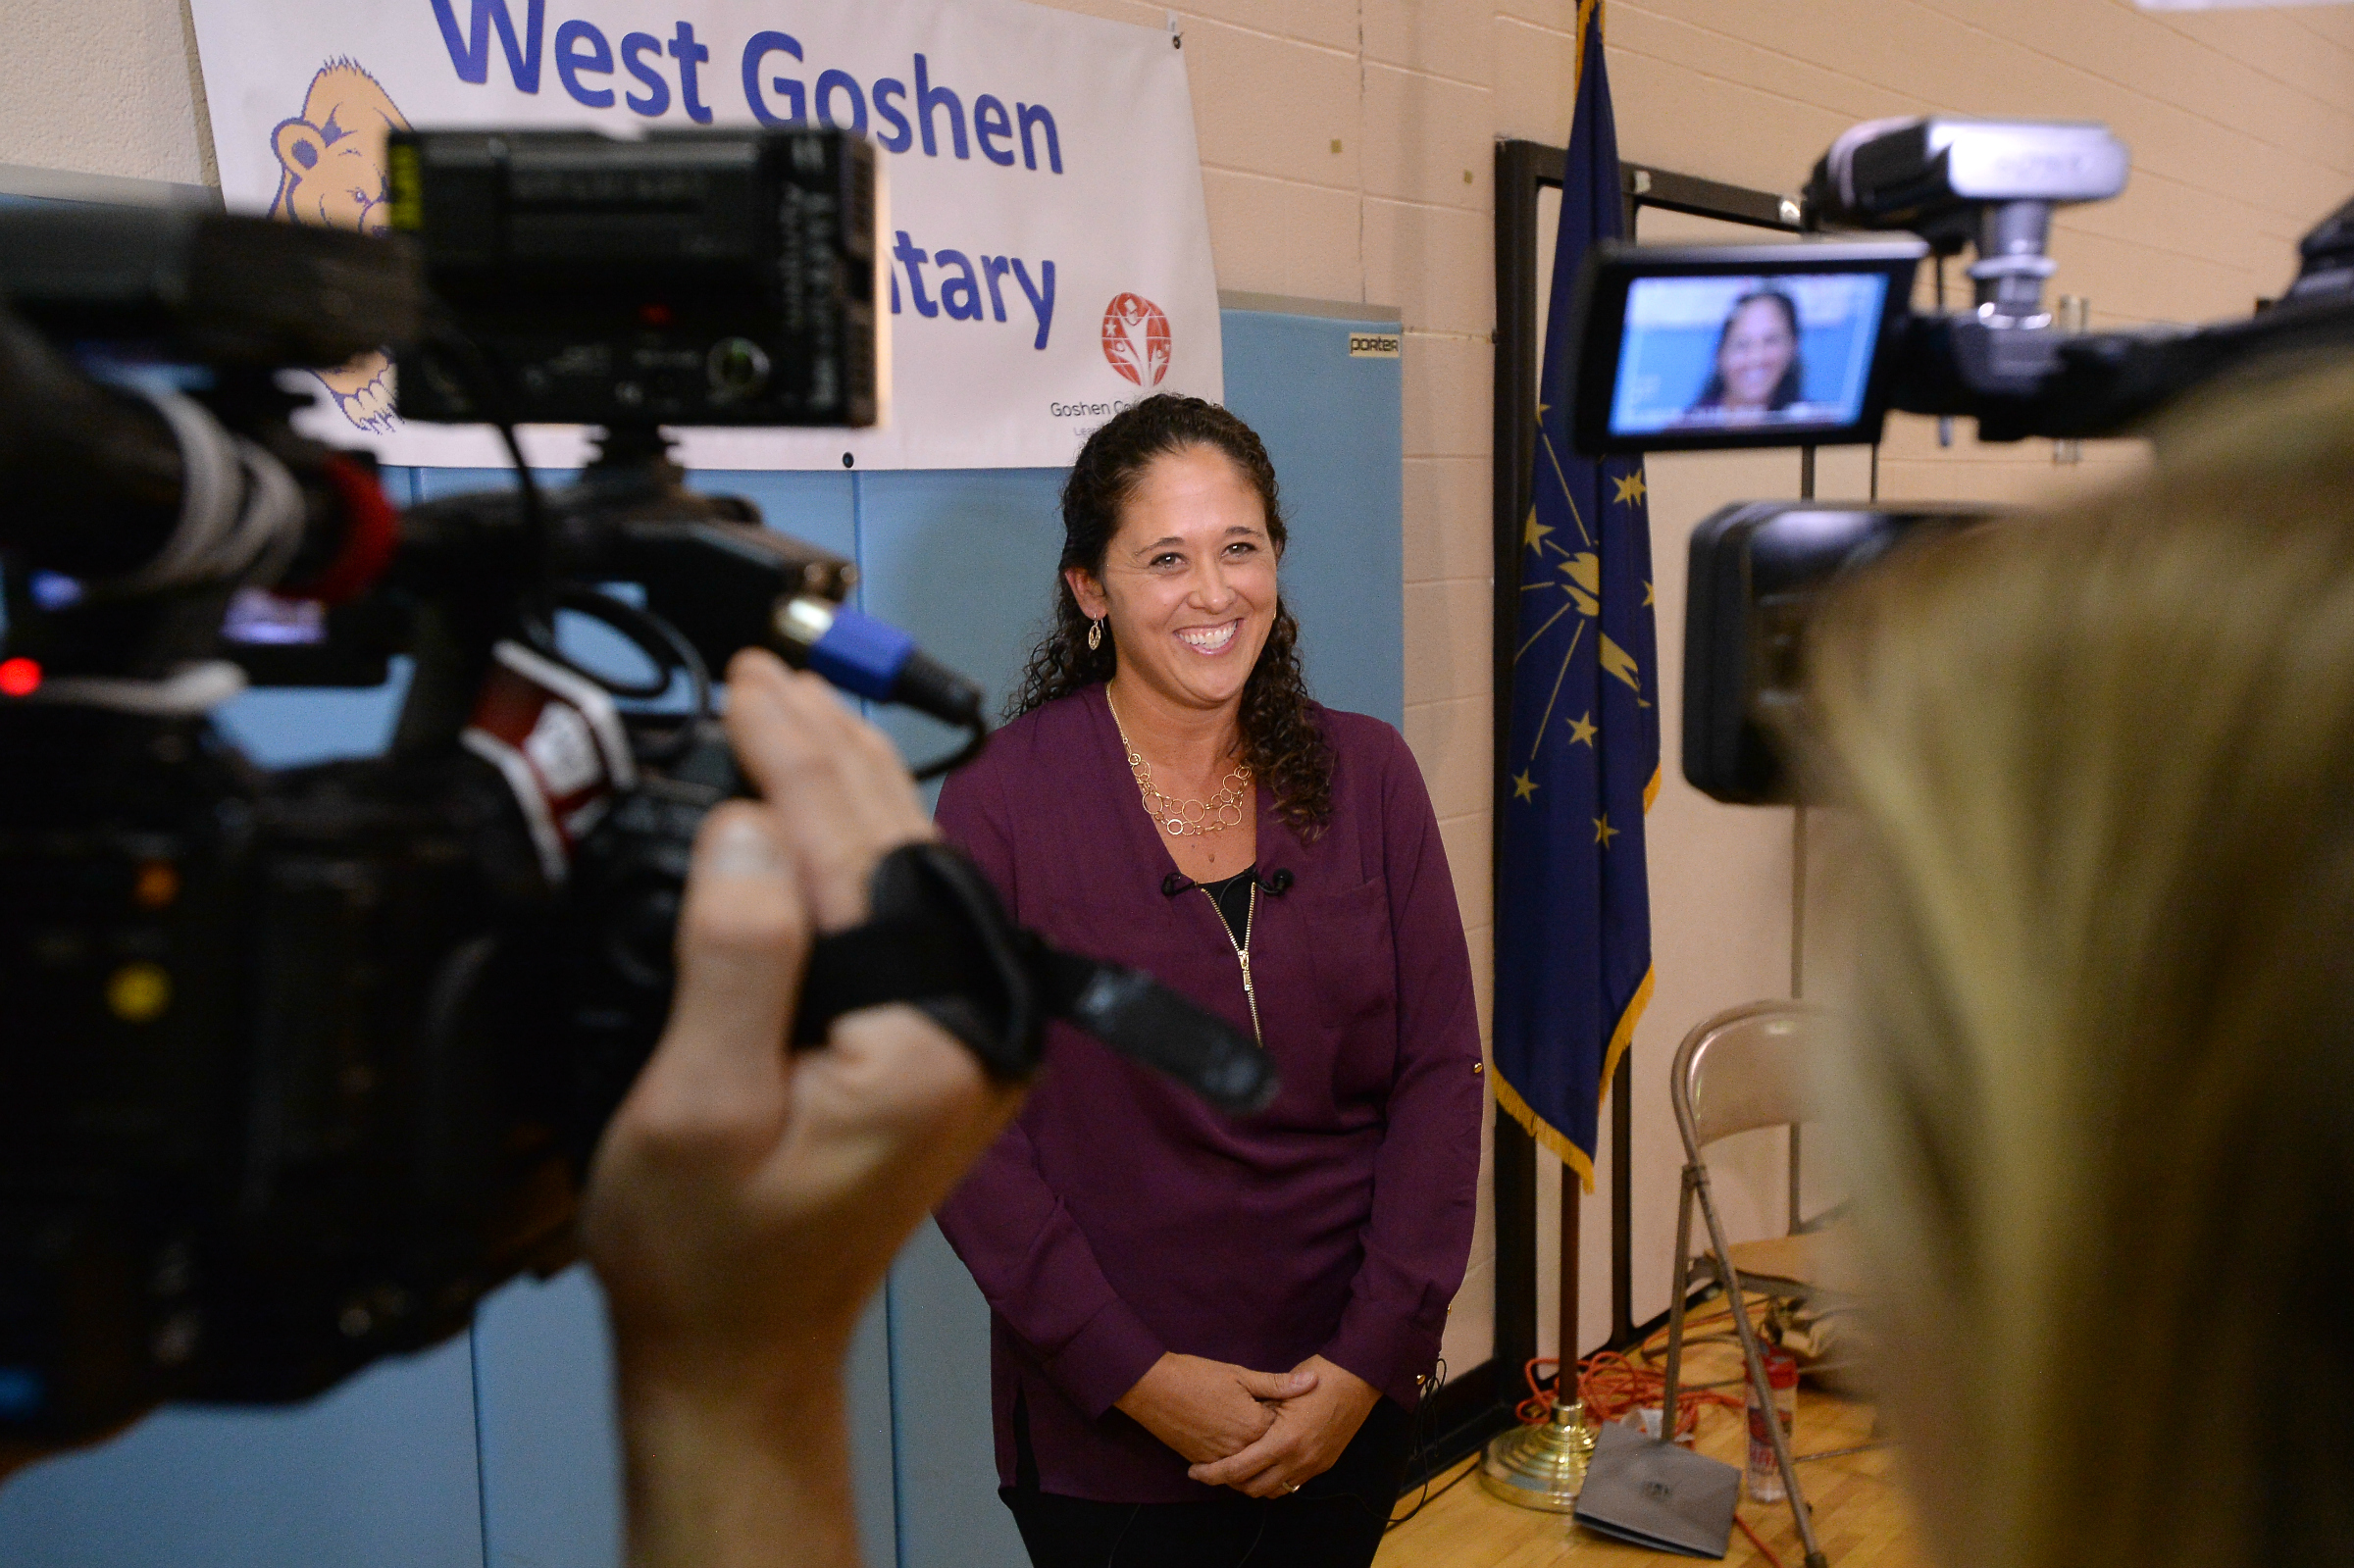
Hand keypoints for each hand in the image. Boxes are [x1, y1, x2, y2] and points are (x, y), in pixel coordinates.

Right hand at [583, 651, 1021, 1567]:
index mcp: (928, 1040)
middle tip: (767, 668)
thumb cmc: (701, 1254)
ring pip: (908, 871)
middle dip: (829, 750)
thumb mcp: (695, 1110)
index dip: (793, 757)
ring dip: (847, 785)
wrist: (734, 1353)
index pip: (858, 854)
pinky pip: (901, 913)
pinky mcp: (933, 1046)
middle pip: (901, 848)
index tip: (746, 680)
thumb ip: (734, 957)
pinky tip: (818, 805)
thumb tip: (749, 820)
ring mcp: (962, 1038)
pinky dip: (854, 845)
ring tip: (793, 707)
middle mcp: (972, 1030)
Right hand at [1114, 1353, 1319, 1465]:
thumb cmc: (1197, 1376)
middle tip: (1270, 1419)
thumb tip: (1314, 1381)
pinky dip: (1236, 1464)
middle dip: (1275, 1440)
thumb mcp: (1240, 1375)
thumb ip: (1278, 1383)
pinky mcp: (1204, 1463)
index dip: (1287, 1417)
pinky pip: (1228, 1473)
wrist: (1153, 1388)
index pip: (1285, 1430)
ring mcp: (1221, 1460)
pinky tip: (1237, 1448)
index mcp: (1256, 1426)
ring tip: (1257, 1438)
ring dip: (1257, 1458)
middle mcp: (1242, 1449)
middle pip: (1270, 1453)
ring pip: (1250, 1469)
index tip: (1284, 1404)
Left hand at [1185, 1355, 1378, 1497]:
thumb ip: (1258, 1412)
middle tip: (1214, 1470)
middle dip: (1231, 1484)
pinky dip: (1275, 1478)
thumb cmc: (1319, 1375)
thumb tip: (1232, 1426)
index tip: (1195, 1471)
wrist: (1360, 1378)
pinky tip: (1265, 1463)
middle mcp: (1299, 1461)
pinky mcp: (1324, 1464)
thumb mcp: (1281, 1389)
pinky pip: (1293, 1483)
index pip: (1238, 1470)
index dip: (1212, 1474)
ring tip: (1238, 1467)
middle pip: (1254, 1488)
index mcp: (1283, 1442)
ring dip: (1254, 1484)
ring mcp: (1314, 1465)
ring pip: (1275, 1491)